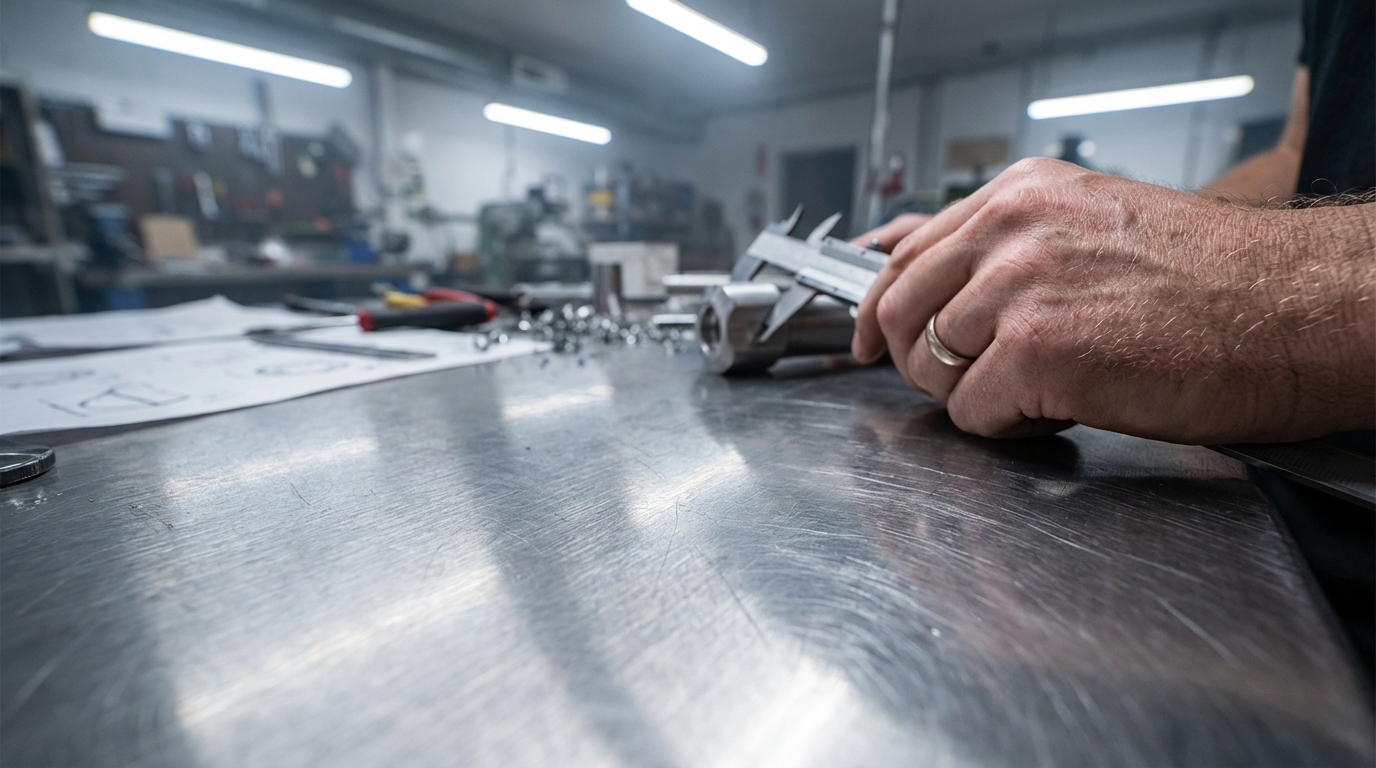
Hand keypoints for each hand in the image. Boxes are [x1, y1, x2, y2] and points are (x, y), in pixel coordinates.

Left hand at [852, 157, 1374, 442]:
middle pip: (898, 312)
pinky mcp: (1038, 350)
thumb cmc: (1217, 282)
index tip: (866, 337)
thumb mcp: (1093, 228)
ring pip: (929, 368)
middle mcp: (1010, 229)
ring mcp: (1019, 287)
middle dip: (919, 361)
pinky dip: (1007, 428)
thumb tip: (940, 282)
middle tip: (968, 384)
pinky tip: (1061, 410)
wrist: (1300, 309)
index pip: (905, 251)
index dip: (876, 305)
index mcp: (1021, 196)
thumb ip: (1010, 247)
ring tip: (1040, 391)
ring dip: (973, 395)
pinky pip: (971, 412)